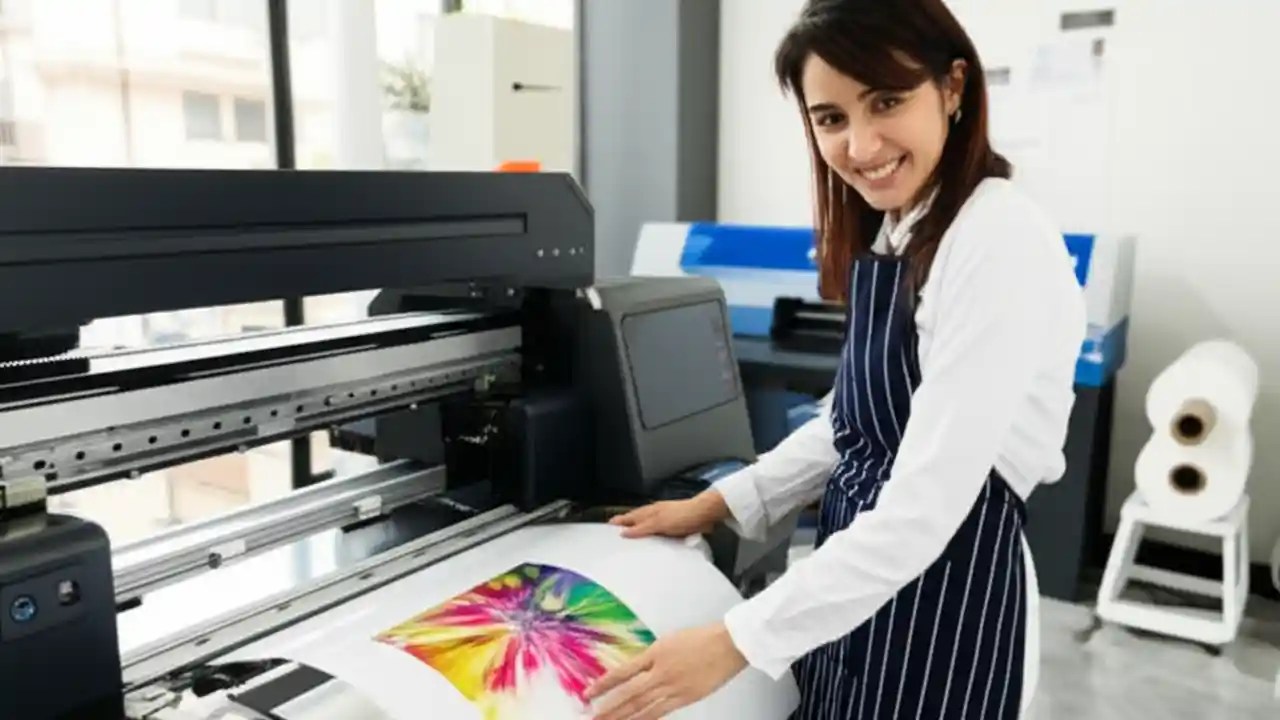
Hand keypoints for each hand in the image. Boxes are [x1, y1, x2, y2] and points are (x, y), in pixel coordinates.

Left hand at [585, 622, 747, 719]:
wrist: (727, 644)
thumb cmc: (702, 638)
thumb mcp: (669, 640)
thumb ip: (652, 656)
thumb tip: (637, 669)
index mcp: (655, 652)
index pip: (623, 672)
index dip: (604, 684)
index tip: (589, 692)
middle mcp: (661, 671)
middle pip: (629, 693)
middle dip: (608, 707)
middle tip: (592, 717)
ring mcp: (673, 687)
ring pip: (642, 706)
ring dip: (623, 717)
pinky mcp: (686, 697)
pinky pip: (661, 711)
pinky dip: (646, 719)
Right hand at [608, 491, 728, 538]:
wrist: (705, 514)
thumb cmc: (683, 514)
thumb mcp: (659, 522)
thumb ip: (642, 528)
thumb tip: (623, 532)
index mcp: (649, 511)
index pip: (628, 517)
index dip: (618, 522)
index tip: (607, 528)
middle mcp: (656, 515)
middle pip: (637, 522)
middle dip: (626, 528)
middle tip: (616, 538)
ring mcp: (665, 521)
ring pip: (648, 528)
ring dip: (640, 535)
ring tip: (632, 545)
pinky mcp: (675, 528)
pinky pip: (660, 535)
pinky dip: (654, 540)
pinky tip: (655, 547)